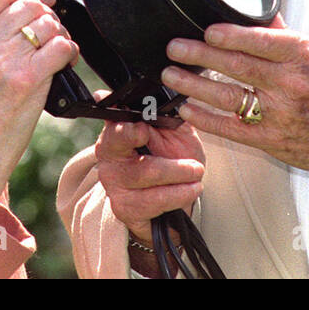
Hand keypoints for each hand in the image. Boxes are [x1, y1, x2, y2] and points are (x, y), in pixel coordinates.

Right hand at [0, 0, 77, 212]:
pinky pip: (60, 46)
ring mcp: (3, 60)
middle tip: (53, 34)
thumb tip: (27, 12)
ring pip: (48, 24)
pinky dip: (70, 52)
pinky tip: (66, 62)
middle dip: (50, 17)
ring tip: (58, 51)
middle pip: (29, 5)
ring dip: (61, 35)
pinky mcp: (25, 78)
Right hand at [93, 116, 204, 246]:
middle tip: (196, 168)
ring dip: (180, 183)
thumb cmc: (170, 153)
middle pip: (138, 166)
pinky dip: (177, 198)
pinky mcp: (124, 210)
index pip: (116, 132)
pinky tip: (190, 191)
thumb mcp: (173, 130)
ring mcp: (115, 188)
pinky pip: (152, 206)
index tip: (143, 131)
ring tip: (198, 177)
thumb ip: (168, 115)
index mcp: (117, 134)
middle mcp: (110, 161)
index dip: (128, 132)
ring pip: (149, 188)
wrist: (171, 189)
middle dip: (171, 168)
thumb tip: (165, 98)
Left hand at [161, 14, 308, 187]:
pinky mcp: (274, 141)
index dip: (227, 35)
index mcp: (304, 55)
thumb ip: (284, 35)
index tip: (204, 30)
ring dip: (194, 85)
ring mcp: (282, 115)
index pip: (258, 40)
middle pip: (237, 66)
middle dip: (199, 55)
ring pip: (229, 96)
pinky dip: (206, 118)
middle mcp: (292, 83)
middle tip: (175, 48)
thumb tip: (257, 12)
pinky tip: (189, 109)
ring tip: (172, 75)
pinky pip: (232, 128)